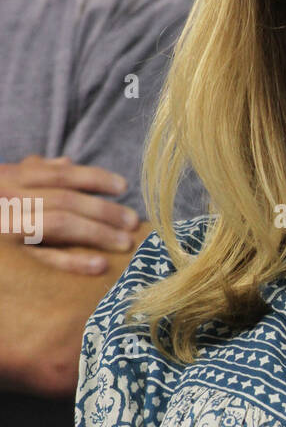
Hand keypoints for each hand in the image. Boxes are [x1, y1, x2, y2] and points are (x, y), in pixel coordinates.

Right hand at [0, 155, 140, 272]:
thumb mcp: (1, 184)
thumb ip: (29, 172)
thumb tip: (65, 162)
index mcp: (8, 178)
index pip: (59, 173)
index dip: (94, 178)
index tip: (122, 186)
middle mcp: (7, 197)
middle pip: (66, 198)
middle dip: (103, 209)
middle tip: (132, 220)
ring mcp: (5, 226)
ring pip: (60, 223)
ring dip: (97, 232)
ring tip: (124, 242)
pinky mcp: (8, 257)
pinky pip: (44, 257)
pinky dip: (73, 260)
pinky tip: (98, 264)